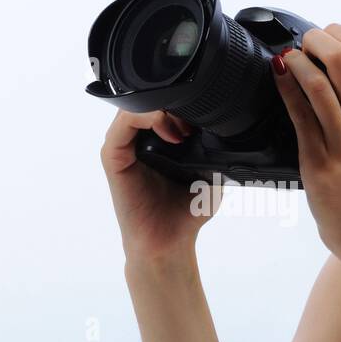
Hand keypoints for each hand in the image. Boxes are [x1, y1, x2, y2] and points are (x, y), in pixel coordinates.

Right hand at [99, 109, 218, 261]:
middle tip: (196, 121)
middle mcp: (138, 138)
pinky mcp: (112, 157)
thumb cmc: (187, 211)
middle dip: (174, 101)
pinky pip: (122, 126)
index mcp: (158, 137)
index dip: (185, 99)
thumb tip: (228, 124)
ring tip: (185, 131)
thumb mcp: (211, 171)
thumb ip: (214, 146)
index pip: (164, 101)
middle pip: (149, 99)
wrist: (169, 242)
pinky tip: (171, 135)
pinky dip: (145, 120)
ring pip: (135, 106)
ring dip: (163, 109)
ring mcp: (123, 146)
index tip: (207, 114)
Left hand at [271, 24, 340, 268]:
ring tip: (286, 57)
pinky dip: (286, 89)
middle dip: (315, 39)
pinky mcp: (321, 163)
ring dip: (297, 61)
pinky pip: (301, 116)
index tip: (321, 37)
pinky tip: (277, 77)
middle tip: (300, 42)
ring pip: (321, 84)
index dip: (338, 34)